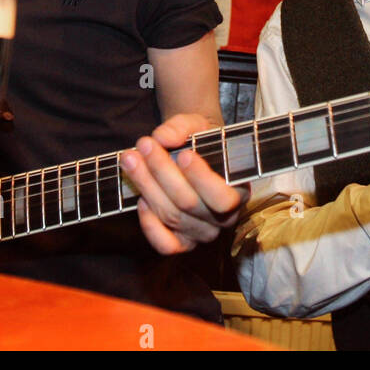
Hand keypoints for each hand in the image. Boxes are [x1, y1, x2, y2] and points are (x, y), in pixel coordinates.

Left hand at [120, 113, 244, 254]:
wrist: (193, 154)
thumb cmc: (200, 141)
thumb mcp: (196, 125)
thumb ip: (181, 127)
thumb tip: (163, 137)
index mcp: (239, 191)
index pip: (223, 198)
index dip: (202, 179)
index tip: (184, 155)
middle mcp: (225, 218)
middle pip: (188, 203)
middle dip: (162, 172)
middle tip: (144, 145)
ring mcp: (203, 233)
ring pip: (172, 217)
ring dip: (147, 186)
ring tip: (130, 159)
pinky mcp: (183, 243)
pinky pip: (165, 244)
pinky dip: (149, 225)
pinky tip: (140, 199)